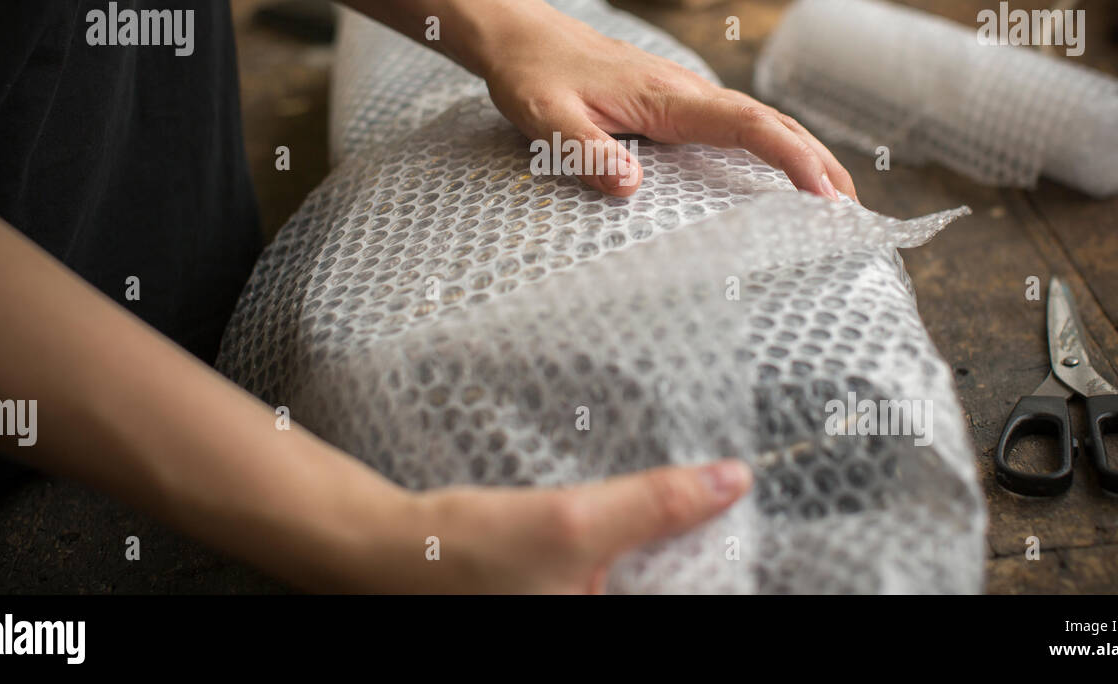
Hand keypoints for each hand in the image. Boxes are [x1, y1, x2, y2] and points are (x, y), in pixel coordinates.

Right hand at [361, 459, 752, 592]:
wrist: (384, 551)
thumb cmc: (464, 555)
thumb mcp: (572, 524)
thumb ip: (655, 505)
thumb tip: (732, 480)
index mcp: (605, 636)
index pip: (691, 597)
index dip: (714, 563)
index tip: (733, 518)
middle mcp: (592, 630)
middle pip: (667, 590)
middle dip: (685, 552)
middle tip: (705, 499)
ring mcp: (576, 612)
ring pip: (642, 584)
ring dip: (657, 547)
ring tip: (669, 505)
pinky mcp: (559, 602)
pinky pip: (612, 581)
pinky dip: (626, 550)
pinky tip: (626, 522)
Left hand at [480, 0, 857, 201]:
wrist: (520, 35)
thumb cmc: (532, 74)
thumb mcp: (544, 117)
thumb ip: (584, 151)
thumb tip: (632, 187)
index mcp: (666, 97)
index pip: (747, 124)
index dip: (790, 158)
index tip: (823, 195)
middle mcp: (686, 93)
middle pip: (771, 123)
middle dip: (818, 163)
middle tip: (853, 213)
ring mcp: (684, 96)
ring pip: (760, 122)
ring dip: (803, 155)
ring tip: (835, 199)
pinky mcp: (674, 103)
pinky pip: (736, 125)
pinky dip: (772, 147)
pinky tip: (779, 173)